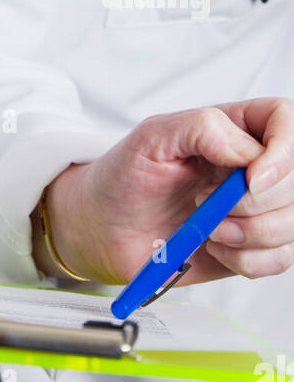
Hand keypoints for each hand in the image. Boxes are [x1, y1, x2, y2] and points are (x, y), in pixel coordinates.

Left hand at [37, 98, 293, 290]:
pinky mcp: (255, 245)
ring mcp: (258, 207)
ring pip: (293, 222)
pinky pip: (280, 259)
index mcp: (234, 127)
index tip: (250, 179)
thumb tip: (248, 150)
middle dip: (256, 203)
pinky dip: (247, 260)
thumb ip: (201, 129)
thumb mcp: (153, 137)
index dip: (283, 152)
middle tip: (206, 203)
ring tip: (206, 228)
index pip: (288, 122)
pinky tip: (214, 248)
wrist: (106, 228)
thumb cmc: (125, 175)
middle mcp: (253, 165)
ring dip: (250, 234)